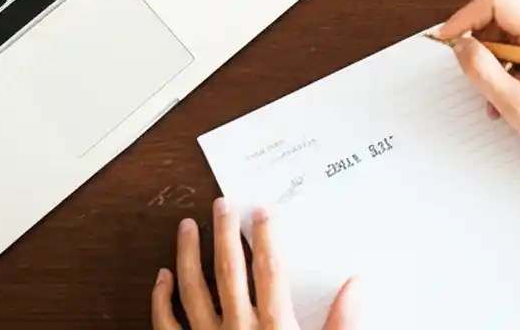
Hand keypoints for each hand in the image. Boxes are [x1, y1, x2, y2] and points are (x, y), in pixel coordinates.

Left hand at [152, 199, 359, 329]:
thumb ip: (343, 324)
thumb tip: (358, 286)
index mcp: (274, 329)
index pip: (271, 271)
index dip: (267, 237)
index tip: (263, 210)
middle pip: (229, 270)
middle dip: (224, 233)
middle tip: (220, 204)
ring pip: (192, 289)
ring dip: (187, 255)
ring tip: (185, 227)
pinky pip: (166, 324)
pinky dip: (161, 298)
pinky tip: (161, 277)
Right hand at [437, 0, 519, 174]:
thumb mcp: (518, 105)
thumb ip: (484, 72)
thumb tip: (461, 45)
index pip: (498, 3)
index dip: (466, 17)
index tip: (448, 39)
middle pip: (500, 20)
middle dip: (480, 48)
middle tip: (474, 80)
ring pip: (506, 38)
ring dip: (491, 65)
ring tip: (494, 100)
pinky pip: (518, 52)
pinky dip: (504, 72)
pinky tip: (506, 99)